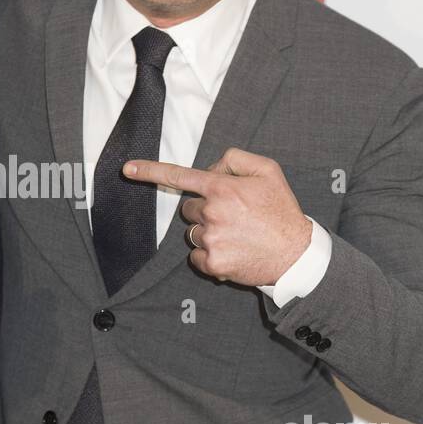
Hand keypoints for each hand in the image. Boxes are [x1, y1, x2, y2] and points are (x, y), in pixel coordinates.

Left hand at [124, 147, 311, 286]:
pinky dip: (209, 256)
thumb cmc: (282, 210)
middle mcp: (212, 212)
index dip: (149, 170)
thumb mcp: (267, 171)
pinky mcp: (213, 264)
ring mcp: (211, 239)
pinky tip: (232, 252)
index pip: (179, 176)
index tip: (126, 169)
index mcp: (222, 188)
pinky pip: (196, 257)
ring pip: (192, 233)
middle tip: (233, 217)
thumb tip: (210, 168)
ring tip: (237, 236)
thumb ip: (235, 159)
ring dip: (208, 233)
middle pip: (188, 208)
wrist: (296, 254)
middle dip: (204, 210)